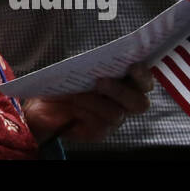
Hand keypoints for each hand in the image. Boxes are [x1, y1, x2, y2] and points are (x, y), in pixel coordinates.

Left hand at [23, 64, 153, 143]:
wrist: (45, 101)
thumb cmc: (67, 79)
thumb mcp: (78, 66)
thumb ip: (93, 62)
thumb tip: (100, 57)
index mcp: (126, 84)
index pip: (144, 82)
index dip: (143, 75)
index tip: (132, 65)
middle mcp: (125, 104)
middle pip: (140, 104)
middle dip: (121, 91)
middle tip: (100, 81)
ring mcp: (113, 120)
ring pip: (116, 114)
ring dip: (95, 102)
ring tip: (76, 94)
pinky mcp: (99, 132)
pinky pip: (99, 125)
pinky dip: (85, 112)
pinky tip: (72, 106)